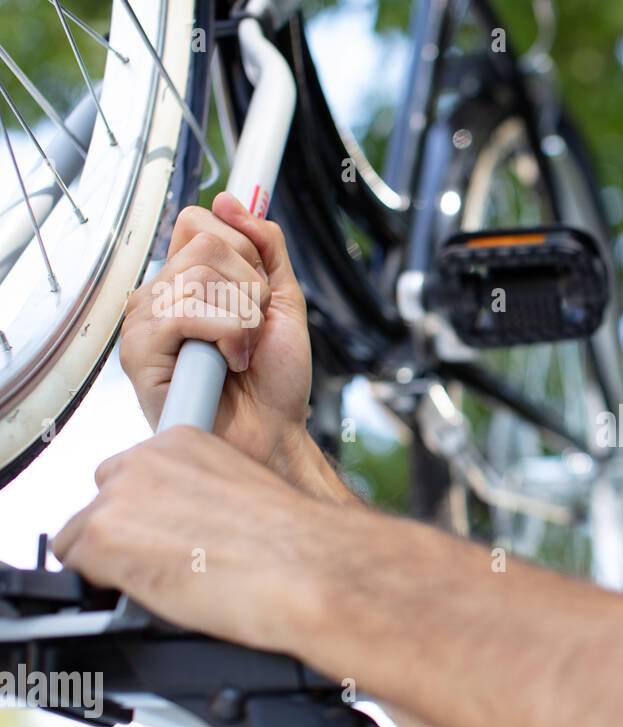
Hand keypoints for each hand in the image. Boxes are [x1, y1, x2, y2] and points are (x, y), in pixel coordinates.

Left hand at [51, 427, 334, 651]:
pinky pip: (74, 566)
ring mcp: (119, 495)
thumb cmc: (296, 545)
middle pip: (103, 500)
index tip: (177, 534)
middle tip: (173, 562)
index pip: (135, 474)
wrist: (311, 570)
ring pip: (84, 534)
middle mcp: (145, 459)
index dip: (152, 514)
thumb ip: (201, 495)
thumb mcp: (245, 494)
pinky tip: (154, 590)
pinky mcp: (101, 535)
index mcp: (183, 442)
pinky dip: (105, 585)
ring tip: (171, 580)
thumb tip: (187, 524)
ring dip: (116, 561)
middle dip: (127, 533)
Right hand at [120, 193, 314, 483]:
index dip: (243, 250)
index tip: (258, 291)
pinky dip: (227, 335)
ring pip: (200, 274)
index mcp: (187, 279)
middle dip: (251, 287)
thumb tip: (232, 198)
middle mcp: (159, 294)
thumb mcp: (282, 300)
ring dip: (244, 317)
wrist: (274, 432)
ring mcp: (145, 321)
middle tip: (252, 330)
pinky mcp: (139, 350)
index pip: (199, 220)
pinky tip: (228, 363)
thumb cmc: (274, 378)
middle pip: (205, 242)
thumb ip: (266, 247)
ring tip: (241, 352)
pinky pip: (186, 311)